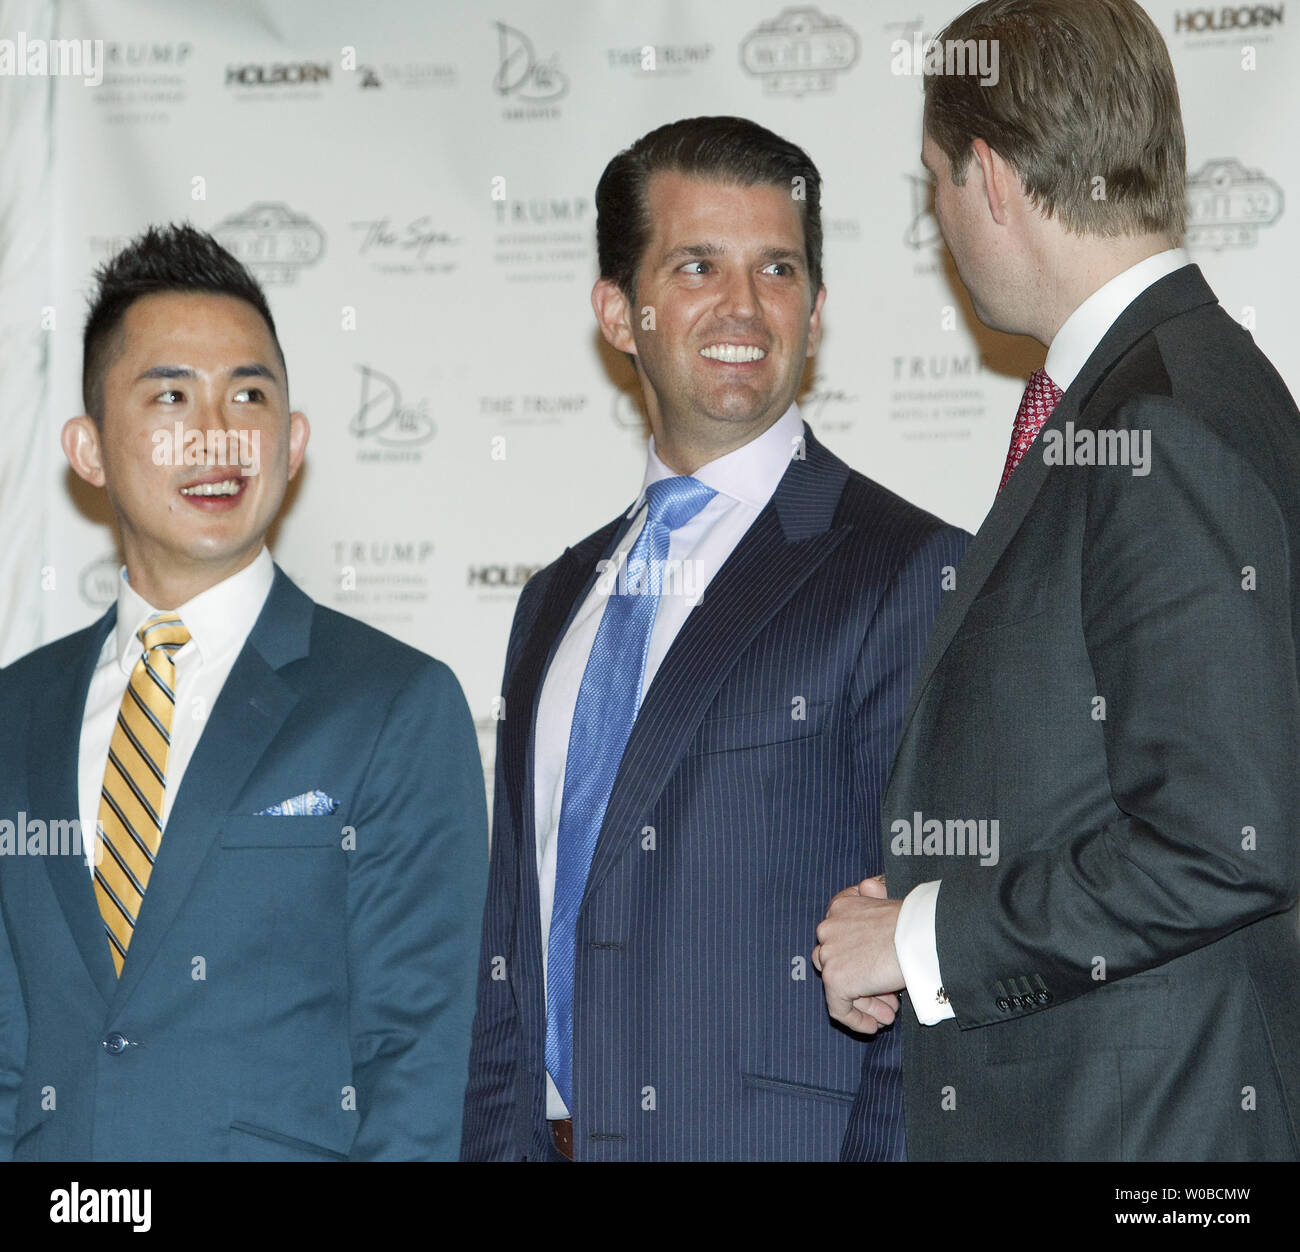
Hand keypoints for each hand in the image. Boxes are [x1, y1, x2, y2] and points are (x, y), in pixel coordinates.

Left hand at [813, 876, 904, 1034]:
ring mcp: (829, 953)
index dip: (859, 957)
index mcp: (841, 905)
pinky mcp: (835, 978)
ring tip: (889, 1013)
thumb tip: (868, 887)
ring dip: (865, 1000)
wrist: (920, 934)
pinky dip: (856, 1019)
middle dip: (863, 980)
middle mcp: (828, 927)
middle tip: (889, 997)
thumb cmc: (914, 919)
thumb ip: (872, 895)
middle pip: (838, 961)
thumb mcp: (888, 898)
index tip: (879, 972)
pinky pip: (838, 1007)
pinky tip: (875, 1026)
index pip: (840, 935)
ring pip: (840, 985)